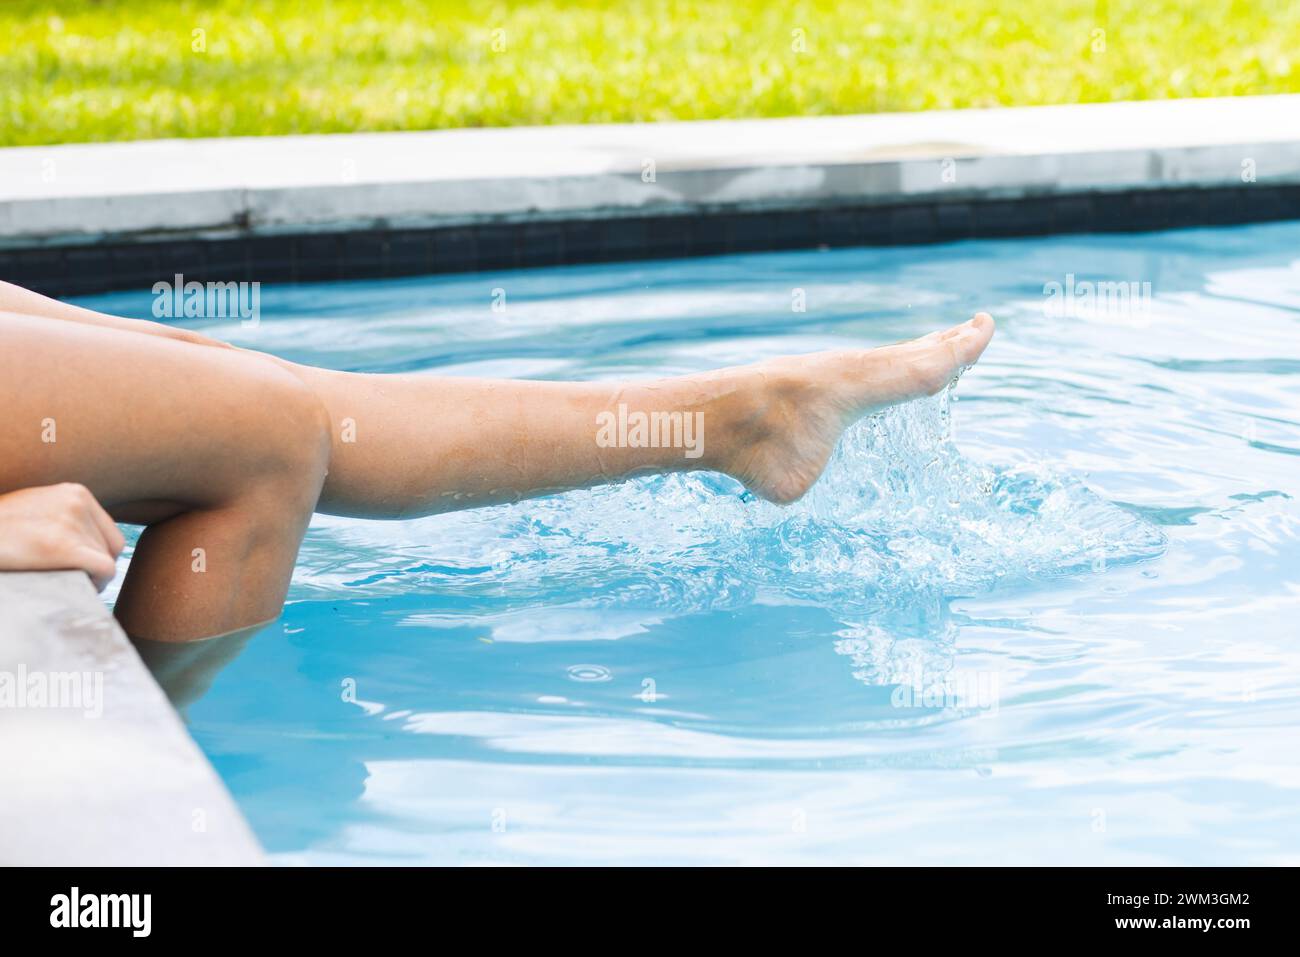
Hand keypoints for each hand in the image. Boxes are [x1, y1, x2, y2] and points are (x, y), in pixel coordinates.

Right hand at [0, 483, 125, 590]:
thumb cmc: (1, 530)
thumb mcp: (34, 511)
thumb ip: (61, 519)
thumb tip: (85, 545)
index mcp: (75, 493)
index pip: (108, 532)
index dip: (98, 554)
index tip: (81, 568)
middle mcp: (77, 502)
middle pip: (110, 546)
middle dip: (94, 566)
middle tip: (71, 578)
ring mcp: (71, 522)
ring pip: (106, 560)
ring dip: (90, 576)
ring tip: (63, 580)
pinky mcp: (64, 546)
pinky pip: (104, 570)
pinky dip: (96, 583)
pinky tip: (76, 588)